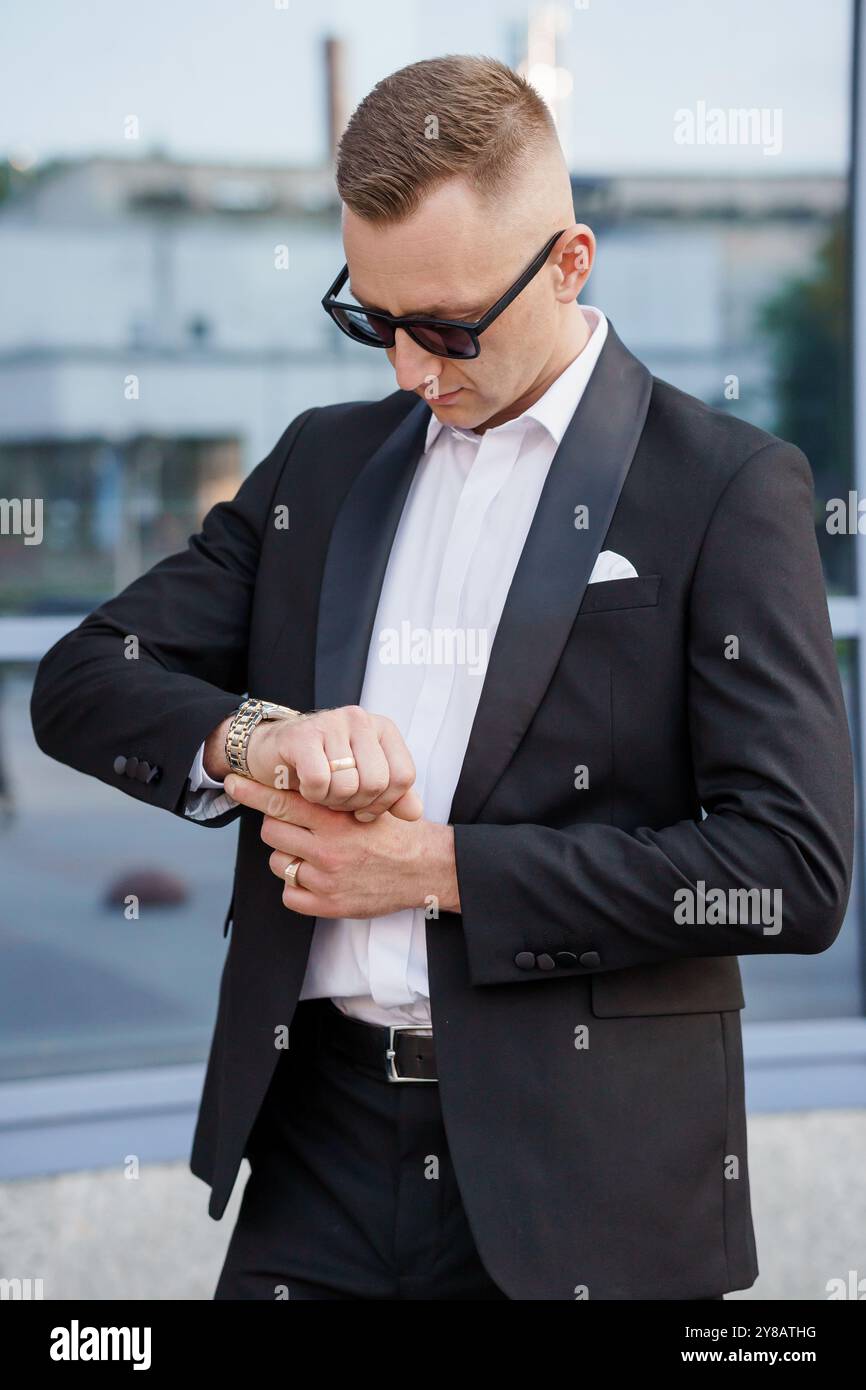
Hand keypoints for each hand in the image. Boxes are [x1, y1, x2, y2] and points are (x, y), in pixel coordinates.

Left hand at [222, 777, 459, 918]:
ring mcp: (326, 881)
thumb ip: (332, 796)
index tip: (232, 783)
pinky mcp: (329, 906)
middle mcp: (328, 850)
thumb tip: (294, 782)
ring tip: (312, 852)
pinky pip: (289, 894)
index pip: (282, 802)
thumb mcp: (367, 803)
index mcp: (337, 820)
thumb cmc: (394, 832)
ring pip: (277, 862)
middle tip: (295, 824)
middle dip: (278, 825)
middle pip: (272, 832)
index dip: (252, 792)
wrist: (425, 869)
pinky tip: (316, 877)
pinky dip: (296, 886)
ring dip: (288, 856)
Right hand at [245, 705, 422, 821]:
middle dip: (356, 804)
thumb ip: (392, 796)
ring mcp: (332, 723)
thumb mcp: (363, 782)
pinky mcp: (302, 736)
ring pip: (348, 785)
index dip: (385, 803)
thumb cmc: (323, 768)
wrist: (273, 755)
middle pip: (377, 783)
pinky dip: (312, 795)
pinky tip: (307, 788)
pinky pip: (319, 782)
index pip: (403, 776)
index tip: (365, 809)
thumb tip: (414, 813)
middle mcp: (361, 719)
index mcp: (383, 728)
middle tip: (338, 801)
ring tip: (322, 792)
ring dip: (331, 801)